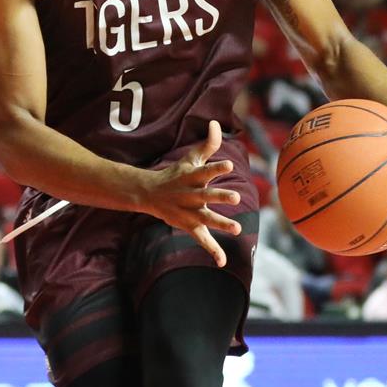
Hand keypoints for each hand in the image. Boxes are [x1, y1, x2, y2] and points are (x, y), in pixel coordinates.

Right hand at [139, 120, 242, 266]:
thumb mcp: (190, 159)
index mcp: (192, 178)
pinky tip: (223, 262)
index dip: (216, 169)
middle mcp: (190, 195)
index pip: (205, 171)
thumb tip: (216, 124)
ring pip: (206, 219)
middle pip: (206, 196)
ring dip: (221, 223)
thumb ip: (207, 144)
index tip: (228, 165)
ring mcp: (189, 212)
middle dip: (220, 197)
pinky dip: (213, 251)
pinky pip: (202, 240)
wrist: (149, 194)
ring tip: (238, 229)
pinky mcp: (189, 226)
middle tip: (236, 198)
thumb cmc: (177, 174)